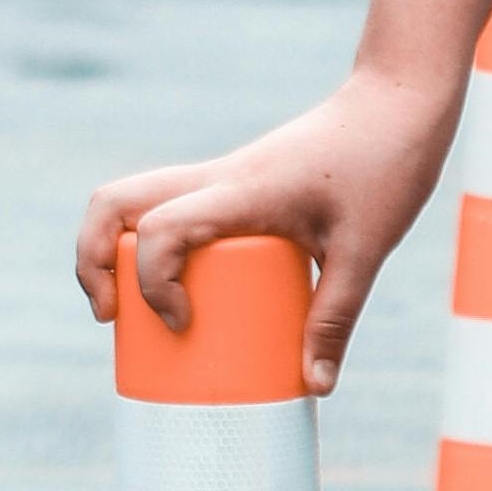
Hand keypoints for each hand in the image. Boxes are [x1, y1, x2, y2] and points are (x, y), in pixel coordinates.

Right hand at [75, 68, 461, 392]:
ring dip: (111, 248)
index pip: (160, 227)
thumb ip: (337, 316)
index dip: (151, 281)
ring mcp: (219, 176)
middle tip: (114, 317)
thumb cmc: (385, 166)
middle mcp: (215, 179)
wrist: (399, 103)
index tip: (183, 323)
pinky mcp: (232, 182)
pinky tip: (184, 286)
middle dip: (92, 260)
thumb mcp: (365, 249)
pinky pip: (167, 206)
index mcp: (241, 191)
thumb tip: (315, 387)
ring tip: (134, 308)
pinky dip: (150, 242)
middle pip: (113, 202)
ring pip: (131, 198)